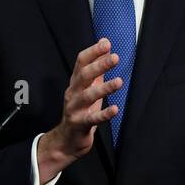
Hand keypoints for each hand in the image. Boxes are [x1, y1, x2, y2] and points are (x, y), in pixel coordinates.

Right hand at [38, 38, 120, 181]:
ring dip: (104, 88)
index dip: (93, 52)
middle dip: (99, 65)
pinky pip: (92, 118)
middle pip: (84, 76)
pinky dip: (104, 114)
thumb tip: (105, 44)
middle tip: (115, 58)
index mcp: (76, 83)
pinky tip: (115, 109)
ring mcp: (75, 109)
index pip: (81, 63)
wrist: (66, 140)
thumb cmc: (81, 110)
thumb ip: (97, 68)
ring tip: (119, 82)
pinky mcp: (80, 124)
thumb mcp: (88, 87)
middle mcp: (73, 93)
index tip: (106, 43)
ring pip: (88, 96)